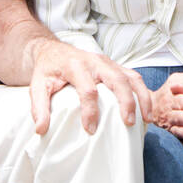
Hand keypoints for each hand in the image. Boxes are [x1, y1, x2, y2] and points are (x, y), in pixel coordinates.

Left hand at [28, 39, 151, 135]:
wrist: (53, 51)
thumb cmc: (47, 70)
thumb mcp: (37, 86)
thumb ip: (38, 107)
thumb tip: (42, 130)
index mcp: (75, 65)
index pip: (88, 89)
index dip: (90, 111)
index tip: (90, 130)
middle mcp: (95, 61)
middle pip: (116, 79)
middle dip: (125, 101)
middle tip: (128, 123)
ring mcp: (108, 62)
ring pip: (131, 77)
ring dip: (141, 97)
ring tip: (146, 119)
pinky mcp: (115, 66)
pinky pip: (134, 77)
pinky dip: (143, 92)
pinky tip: (146, 110)